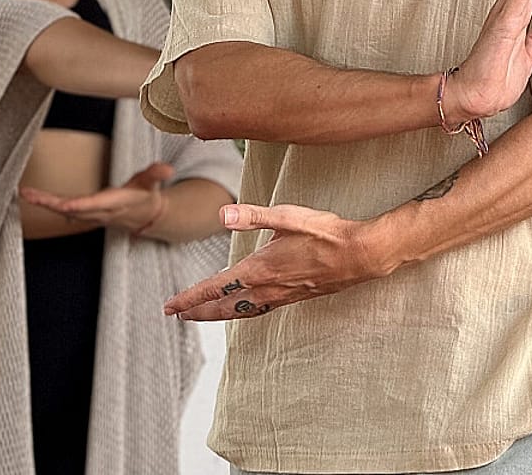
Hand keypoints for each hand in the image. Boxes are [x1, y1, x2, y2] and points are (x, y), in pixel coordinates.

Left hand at [20, 162, 173, 232]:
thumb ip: (156, 174)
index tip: (63, 203)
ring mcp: (91, 214)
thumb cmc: (146, 196)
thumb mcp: (152, 183)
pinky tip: (34, 198)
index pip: (93, 205)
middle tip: (29, 194)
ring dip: (45, 203)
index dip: (78, 204)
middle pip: (71, 209)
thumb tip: (167, 169)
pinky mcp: (86, 213)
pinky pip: (64, 210)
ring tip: (25, 193)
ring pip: (64, 211)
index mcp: (113, 203)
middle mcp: (99, 211)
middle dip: (50, 203)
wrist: (147, 216)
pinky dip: (49, 204)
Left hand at [163, 203, 383, 320]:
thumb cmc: (326, 233)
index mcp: (260, 269)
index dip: (190, 298)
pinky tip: (243, 309)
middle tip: (177, 315)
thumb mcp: (289, 216)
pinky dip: (242, 313)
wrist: (361, 254)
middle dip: (198, 311)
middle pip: (224, 307)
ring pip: (241, 312)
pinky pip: (260, 310)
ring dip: (218, 315)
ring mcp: (282, 295)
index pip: (215, 288)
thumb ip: (254, 216)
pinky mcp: (295, 296)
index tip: (170, 306)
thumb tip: (223, 215)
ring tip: (202, 316)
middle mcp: (268, 287)